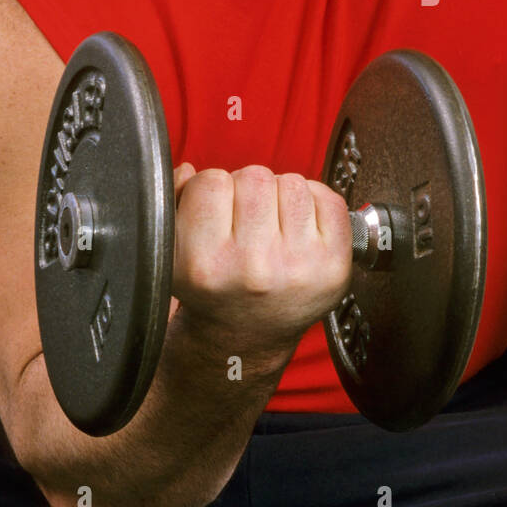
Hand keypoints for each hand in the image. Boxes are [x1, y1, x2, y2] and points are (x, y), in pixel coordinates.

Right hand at [169, 162, 353, 355]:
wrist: (247, 337)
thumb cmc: (214, 287)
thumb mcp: (175, 254)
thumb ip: (172, 203)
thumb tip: (189, 169)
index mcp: (204, 266)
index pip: (211, 181)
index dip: (211, 192)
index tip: (214, 215)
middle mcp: (253, 269)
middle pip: (254, 176)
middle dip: (247, 191)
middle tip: (245, 221)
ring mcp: (298, 267)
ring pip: (292, 182)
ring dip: (280, 196)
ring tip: (270, 226)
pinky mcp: (334, 267)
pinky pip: (329, 198)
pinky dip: (315, 203)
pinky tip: (298, 229)